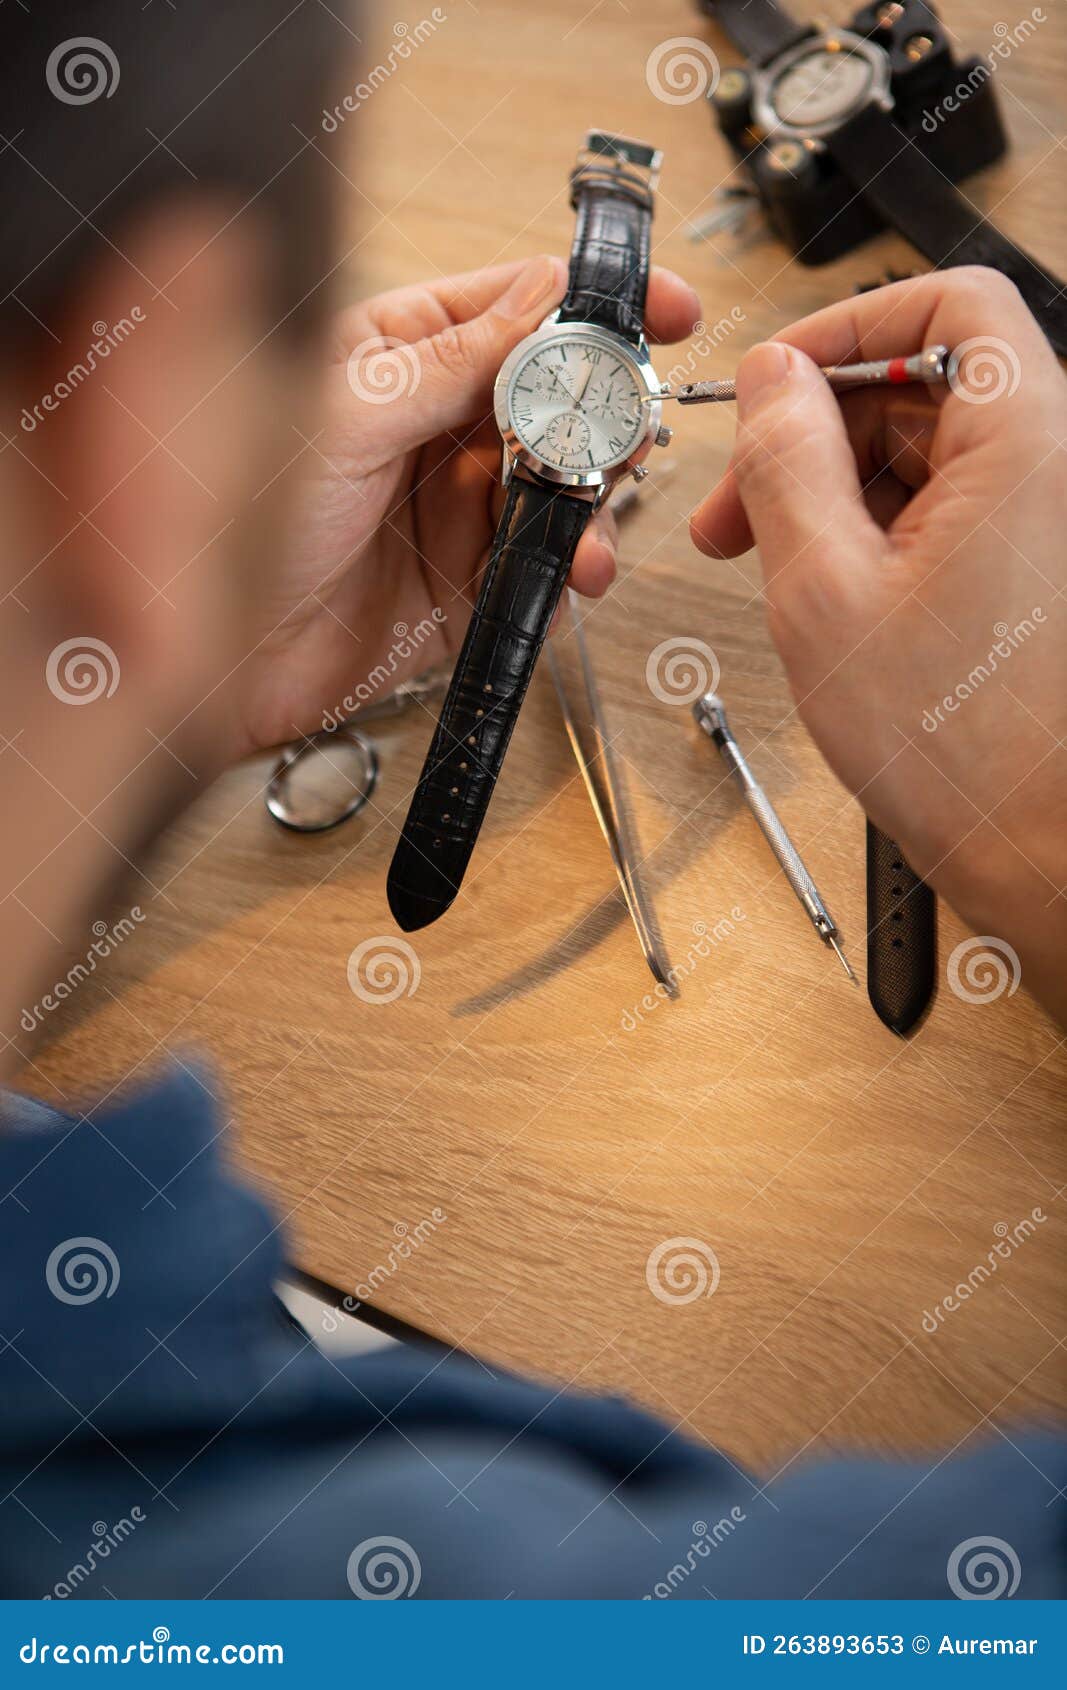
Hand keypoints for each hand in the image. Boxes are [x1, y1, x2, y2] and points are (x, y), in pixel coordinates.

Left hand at [230, 255, 700, 756]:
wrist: (203, 659)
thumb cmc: (225, 517)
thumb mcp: (345, 415)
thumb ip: (452, 361)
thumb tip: (542, 299)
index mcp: (397, 356)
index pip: (517, 309)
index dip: (595, 306)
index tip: (664, 309)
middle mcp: (432, 429)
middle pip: (556, 399)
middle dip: (608, 410)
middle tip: (631, 428)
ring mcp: (452, 510)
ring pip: (562, 488)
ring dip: (595, 498)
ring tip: (597, 511)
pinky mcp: (463, 590)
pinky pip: (540, 572)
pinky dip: (570, 573)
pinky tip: (574, 572)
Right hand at [690, 269, 1066, 1026]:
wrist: (1047, 851)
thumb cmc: (961, 748)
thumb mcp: (826, 590)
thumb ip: (788, 465)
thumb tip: (772, 383)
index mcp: (1025, 441)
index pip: (949, 304)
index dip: (847, 327)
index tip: (775, 383)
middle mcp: (1055, 465)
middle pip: (928, 382)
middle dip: (819, 431)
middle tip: (736, 505)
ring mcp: (1050, 520)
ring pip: (933, 451)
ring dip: (839, 488)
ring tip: (766, 560)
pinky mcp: (1037, 569)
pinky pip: (952, 510)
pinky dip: (879, 532)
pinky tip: (824, 589)